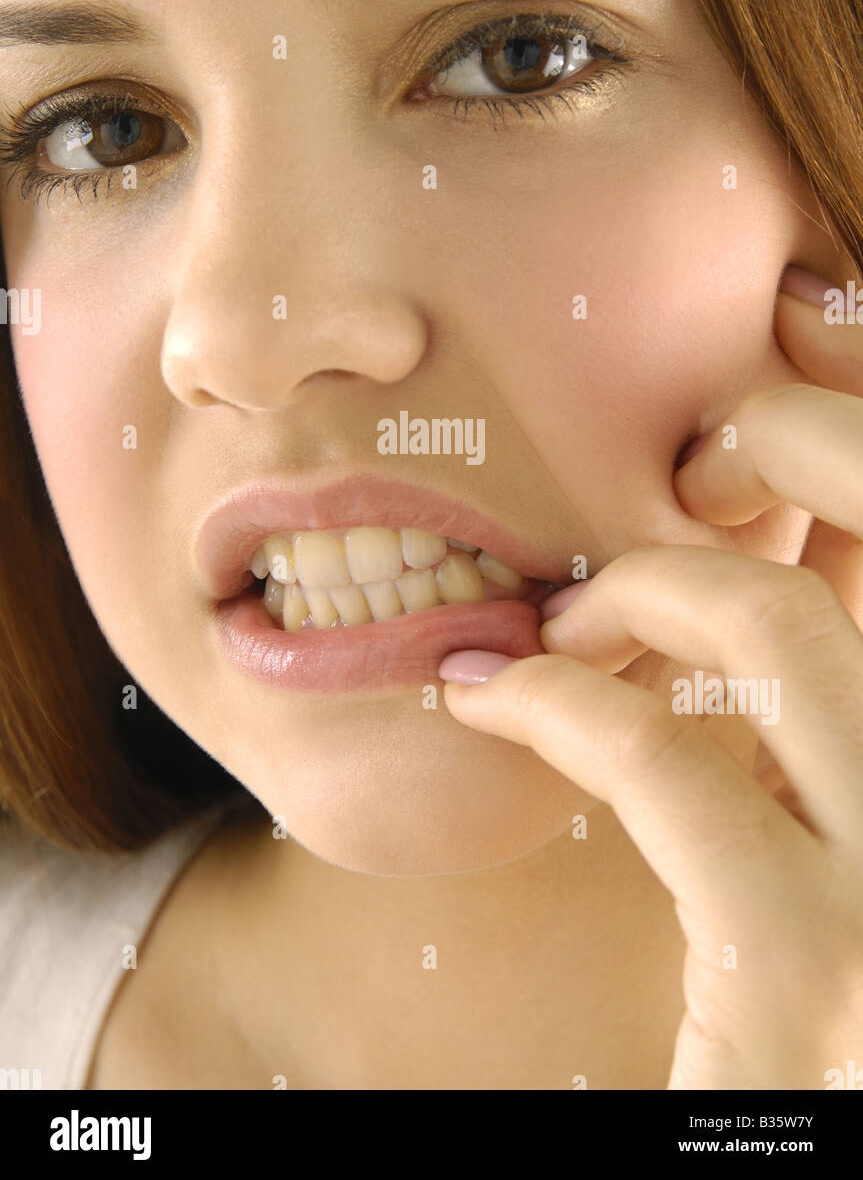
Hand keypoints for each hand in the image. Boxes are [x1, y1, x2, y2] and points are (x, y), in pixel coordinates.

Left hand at [439, 266, 862, 1089]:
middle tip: (683, 450)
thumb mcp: (854, 808)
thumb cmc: (819, 987)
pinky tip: (489, 693)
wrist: (794, 1148)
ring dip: (642, 585)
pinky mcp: (809, 981)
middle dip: (784, 440)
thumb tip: (776, 528)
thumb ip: (835, 679)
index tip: (802, 310)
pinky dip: (558, 701)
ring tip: (564, 608)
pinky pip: (668, 766)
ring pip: (775, 631)